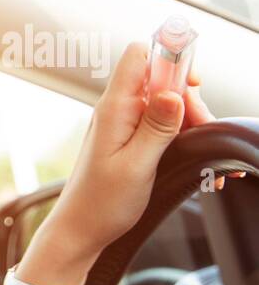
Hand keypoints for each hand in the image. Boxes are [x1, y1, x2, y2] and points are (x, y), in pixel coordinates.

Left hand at [44, 42, 240, 262]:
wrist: (81, 229)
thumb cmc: (102, 203)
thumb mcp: (136, 165)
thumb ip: (157, 127)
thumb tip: (173, 92)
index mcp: (113, 109)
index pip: (139, 56)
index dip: (170, 58)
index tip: (192, 84)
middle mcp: (118, 110)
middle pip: (162, 80)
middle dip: (189, 100)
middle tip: (201, 131)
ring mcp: (125, 124)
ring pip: (168, 104)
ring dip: (190, 122)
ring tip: (202, 153)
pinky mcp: (131, 140)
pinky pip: (163, 125)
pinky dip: (183, 137)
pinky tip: (198, 161)